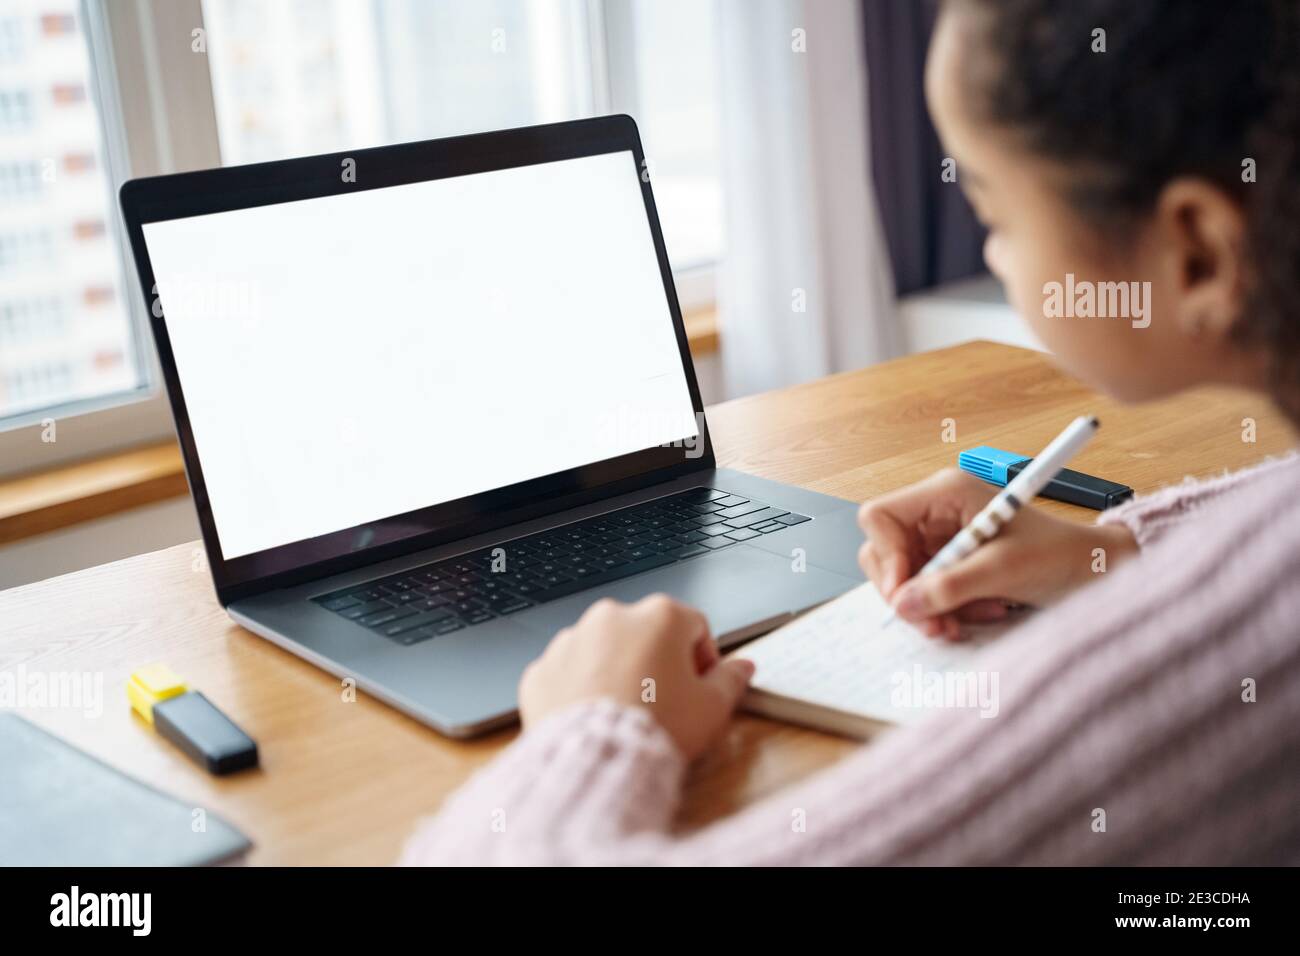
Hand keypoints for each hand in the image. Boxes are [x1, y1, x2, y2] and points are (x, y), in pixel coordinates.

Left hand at [518, 594, 754, 759]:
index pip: (694, 626)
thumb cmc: (658, 729)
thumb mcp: (712, 708)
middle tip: (664, 703)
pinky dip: (580, 689)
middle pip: (645, 633)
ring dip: (616, 671)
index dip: (703, 658)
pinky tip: (594, 717)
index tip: (700, 686)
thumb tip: (742, 668)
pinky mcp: (542, 669)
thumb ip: (731, 680)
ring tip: (626, 712)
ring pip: (603, 650)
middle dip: (657, 662)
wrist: (598, 760)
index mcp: (660, 616)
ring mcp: (572, 640)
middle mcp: (612, 617)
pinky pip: (568, 673)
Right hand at [858, 468, 1137, 639]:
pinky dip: (947, 609)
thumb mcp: (1004, 569)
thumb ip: (949, 586)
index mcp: (946, 492)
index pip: (880, 517)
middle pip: (885, 552)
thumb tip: (903, 604)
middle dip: (907, 592)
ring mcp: (942, 538)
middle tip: (934, 623)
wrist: (1096, 570)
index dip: (885, 555)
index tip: (905, 593)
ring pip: (904, 578)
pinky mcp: (951, 562)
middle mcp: (937, 512)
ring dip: (930, 606)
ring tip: (965, 621)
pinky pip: (927, 591)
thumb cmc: (1060, 554)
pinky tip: (982, 610)